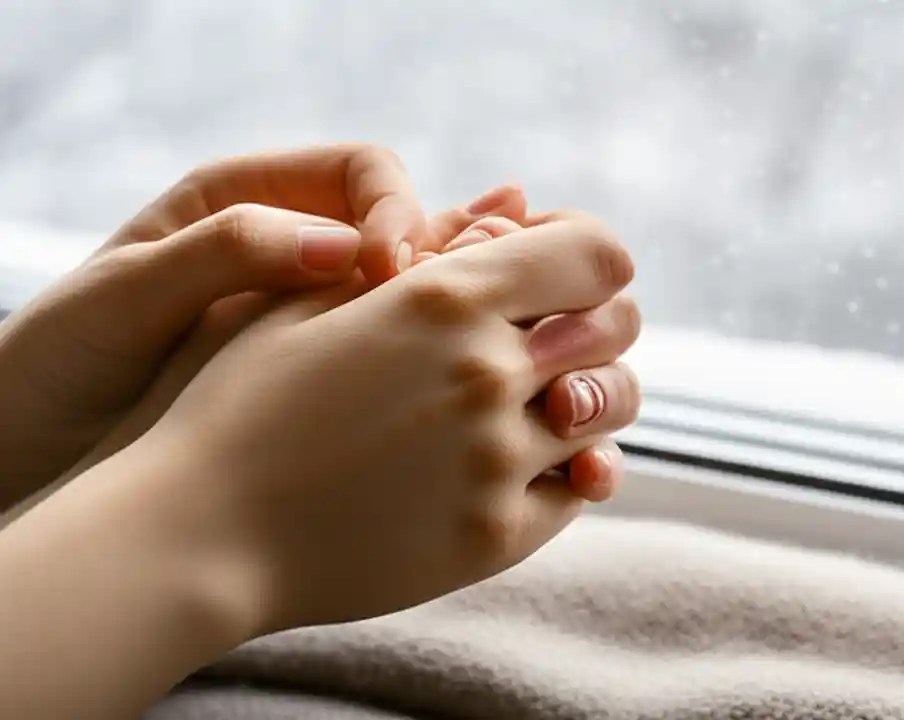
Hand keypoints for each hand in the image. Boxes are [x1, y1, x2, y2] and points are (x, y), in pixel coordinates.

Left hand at [0, 144, 518, 507]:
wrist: (28, 451)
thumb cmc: (59, 367)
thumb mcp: (125, 300)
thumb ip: (226, 254)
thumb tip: (341, 246)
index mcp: (249, 202)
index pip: (363, 174)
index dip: (397, 211)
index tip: (398, 271)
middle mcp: (295, 252)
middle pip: (411, 228)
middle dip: (455, 259)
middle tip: (476, 307)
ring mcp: (316, 319)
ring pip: (421, 296)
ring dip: (469, 309)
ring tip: (519, 331)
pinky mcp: (327, 380)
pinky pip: (401, 355)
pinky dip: (447, 359)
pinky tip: (489, 377)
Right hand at [124, 211, 637, 631]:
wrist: (196, 535)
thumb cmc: (237, 403)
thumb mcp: (311, 302)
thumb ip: (423, 254)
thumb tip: (510, 211)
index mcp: (444, 297)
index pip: (597, 254)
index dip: (588, 256)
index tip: (563, 273)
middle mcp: (487, 373)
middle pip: (618, 328)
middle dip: (598, 324)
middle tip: (558, 339)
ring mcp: (497, 461)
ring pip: (608, 412)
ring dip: (590, 398)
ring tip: (546, 403)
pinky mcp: (494, 539)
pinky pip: (578, 490)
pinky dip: (567, 470)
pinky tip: (523, 464)